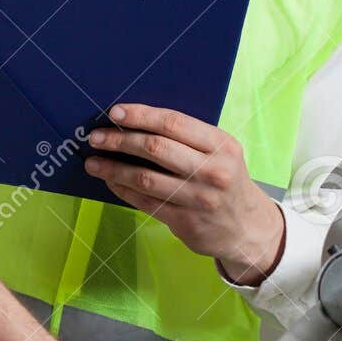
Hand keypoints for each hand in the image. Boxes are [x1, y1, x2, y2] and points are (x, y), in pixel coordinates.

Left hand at [84, 102, 284, 285]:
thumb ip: (188, 138)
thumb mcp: (221, 152)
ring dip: (114, 168)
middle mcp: (212, 170)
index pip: (174, 123)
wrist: (248, 227)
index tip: (114, 113)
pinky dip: (123, 190)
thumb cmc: (226, 180)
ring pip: (145, 178)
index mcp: (221, 145)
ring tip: (93, 163)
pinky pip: (146, 202)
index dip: (140, 116)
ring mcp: (199, 198)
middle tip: (96, 137)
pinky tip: (111, 181)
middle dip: (120, 140)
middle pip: (156, 149)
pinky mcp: (186, 221)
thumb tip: (136, 122)